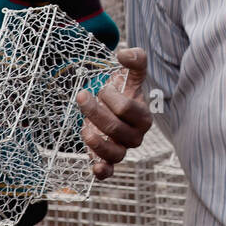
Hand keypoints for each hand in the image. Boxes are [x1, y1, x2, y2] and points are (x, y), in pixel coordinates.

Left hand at [76, 46, 152, 179]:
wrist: (111, 107)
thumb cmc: (123, 90)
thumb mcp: (131, 73)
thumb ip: (135, 59)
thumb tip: (124, 54)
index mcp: (143, 116)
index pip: (127, 108)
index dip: (110, 96)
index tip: (102, 87)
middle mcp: (135, 136)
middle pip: (116, 129)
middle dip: (94, 111)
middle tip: (82, 96)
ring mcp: (122, 149)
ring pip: (114, 153)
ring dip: (95, 140)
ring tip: (84, 127)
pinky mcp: (107, 160)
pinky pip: (108, 171)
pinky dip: (102, 171)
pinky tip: (94, 167)